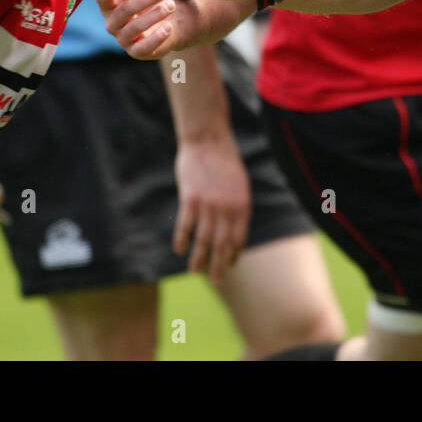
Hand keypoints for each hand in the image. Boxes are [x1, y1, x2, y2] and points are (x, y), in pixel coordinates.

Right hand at [96, 0, 191, 58]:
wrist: (171, 21)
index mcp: (108, 4)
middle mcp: (111, 23)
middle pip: (125, 9)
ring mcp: (122, 39)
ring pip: (135, 27)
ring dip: (155, 14)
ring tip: (171, 5)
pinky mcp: (136, 52)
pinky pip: (143, 47)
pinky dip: (157, 37)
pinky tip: (169, 27)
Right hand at [174, 133, 250, 283]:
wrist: (208, 140)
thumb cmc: (224, 161)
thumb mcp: (239, 184)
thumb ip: (237, 206)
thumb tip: (232, 229)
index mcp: (242, 205)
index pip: (238, 239)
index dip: (232, 254)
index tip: (227, 265)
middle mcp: (227, 208)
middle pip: (222, 245)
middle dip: (218, 266)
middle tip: (215, 281)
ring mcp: (209, 204)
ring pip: (203, 240)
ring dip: (199, 258)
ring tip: (195, 271)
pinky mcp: (190, 199)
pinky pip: (185, 226)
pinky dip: (182, 240)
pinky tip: (179, 249)